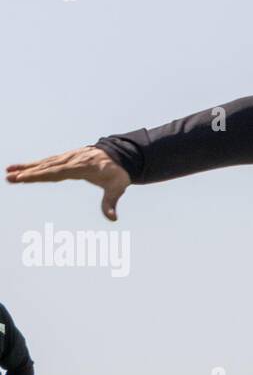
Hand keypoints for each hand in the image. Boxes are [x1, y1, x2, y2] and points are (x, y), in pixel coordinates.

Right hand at [6, 145, 129, 222]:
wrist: (119, 156)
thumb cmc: (118, 173)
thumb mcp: (118, 188)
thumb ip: (111, 202)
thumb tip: (112, 219)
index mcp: (81, 167)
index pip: (57, 172)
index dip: (40, 175)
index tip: (25, 178)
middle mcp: (71, 160)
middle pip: (46, 167)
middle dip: (28, 173)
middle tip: (10, 178)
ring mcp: (67, 158)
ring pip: (43, 163)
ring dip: (26, 168)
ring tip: (8, 173)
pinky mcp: (65, 159)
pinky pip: (46, 162)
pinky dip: (33, 165)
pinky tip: (20, 169)